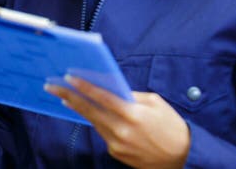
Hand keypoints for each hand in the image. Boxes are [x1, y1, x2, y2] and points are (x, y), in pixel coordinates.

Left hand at [45, 78, 189, 168]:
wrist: (183, 158)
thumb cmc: (172, 126)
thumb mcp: (155, 103)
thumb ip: (131, 95)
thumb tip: (111, 88)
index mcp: (133, 114)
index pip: (102, 97)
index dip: (84, 86)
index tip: (68, 77)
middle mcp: (122, 130)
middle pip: (90, 110)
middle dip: (69, 96)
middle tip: (52, 86)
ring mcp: (117, 144)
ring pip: (93, 121)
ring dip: (79, 109)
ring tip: (66, 96)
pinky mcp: (116, 153)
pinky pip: (102, 133)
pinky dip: (97, 122)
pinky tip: (91, 113)